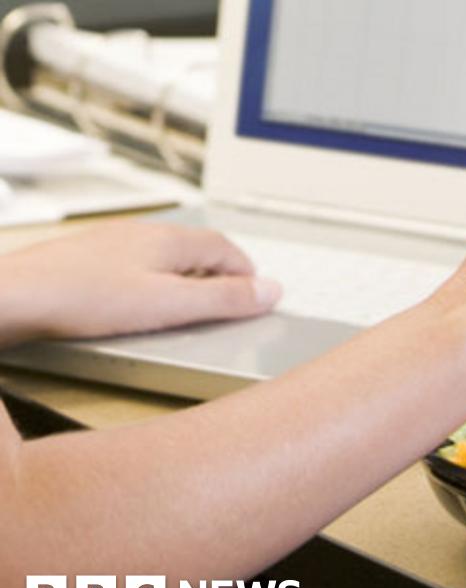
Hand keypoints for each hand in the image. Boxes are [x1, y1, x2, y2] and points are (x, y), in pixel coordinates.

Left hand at [0, 220, 279, 343]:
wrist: (13, 297)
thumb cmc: (84, 298)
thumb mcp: (170, 305)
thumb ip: (224, 299)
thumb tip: (270, 291)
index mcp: (168, 240)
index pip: (226, 247)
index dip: (247, 272)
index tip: (256, 294)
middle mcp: (141, 234)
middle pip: (196, 248)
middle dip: (218, 274)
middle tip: (229, 300)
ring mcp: (111, 244)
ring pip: (163, 257)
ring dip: (185, 278)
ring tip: (188, 305)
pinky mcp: (86, 260)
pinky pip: (134, 266)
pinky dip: (151, 283)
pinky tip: (138, 306)